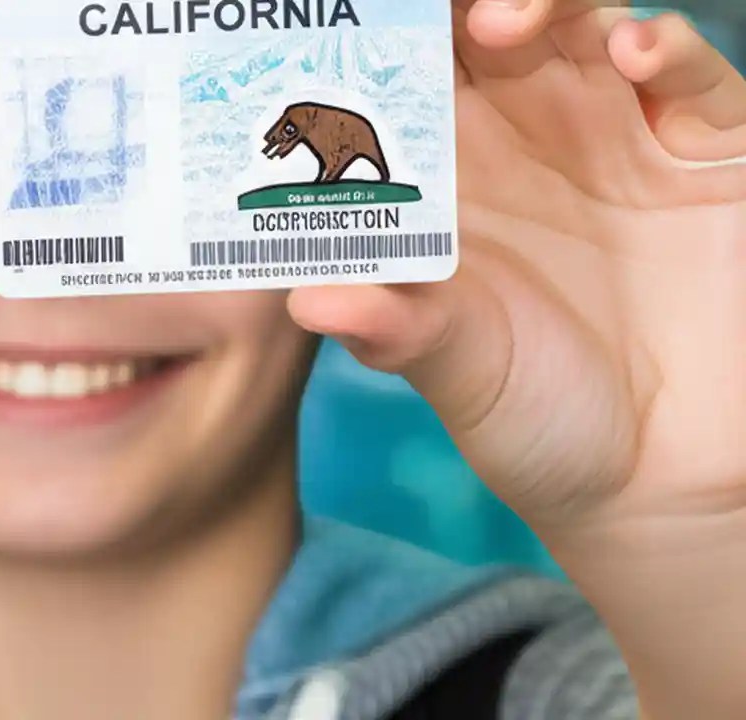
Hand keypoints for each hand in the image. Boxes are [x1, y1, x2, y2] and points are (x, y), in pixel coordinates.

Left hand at [290, 0, 745, 538]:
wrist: (656, 477)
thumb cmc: (537, 417)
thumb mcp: (457, 371)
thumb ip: (396, 329)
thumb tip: (307, 299)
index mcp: (454, 181)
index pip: (411, 81)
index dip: (383, 43)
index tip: (348, 22)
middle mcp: (531, 143)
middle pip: (491, 34)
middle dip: (455, 9)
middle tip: (433, 12)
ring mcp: (621, 140)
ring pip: (583, 30)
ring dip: (545, 8)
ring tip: (502, 24)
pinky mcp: (706, 155)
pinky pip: (693, 78)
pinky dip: (666, 48)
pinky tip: (631, 51)